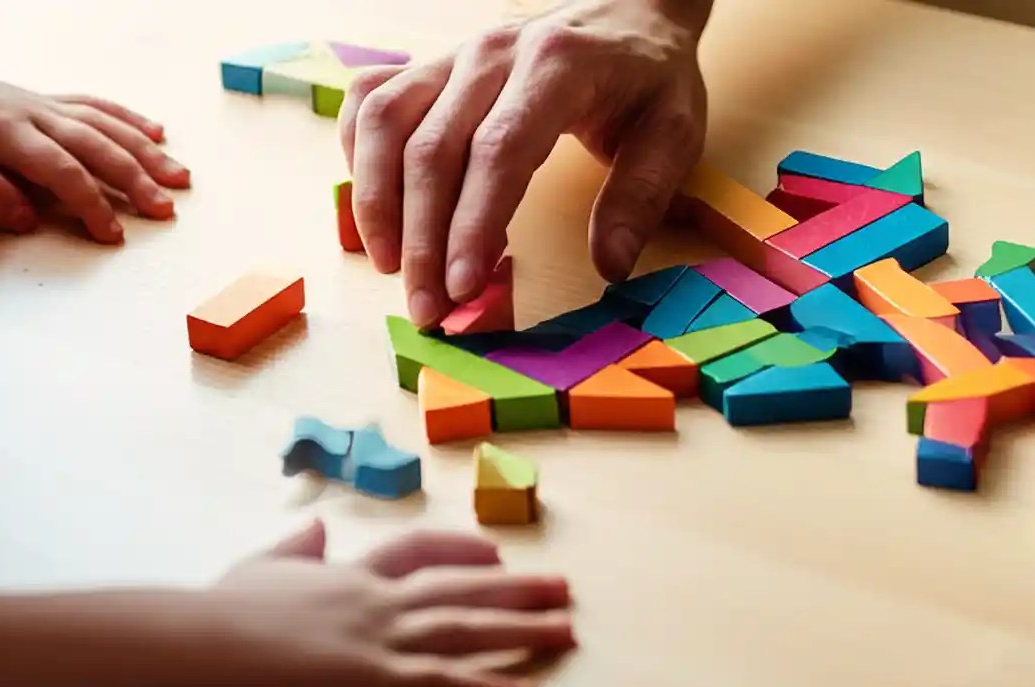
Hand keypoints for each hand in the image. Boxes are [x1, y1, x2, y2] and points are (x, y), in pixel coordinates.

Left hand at [0, 70, 189, 241]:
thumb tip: (24, 218)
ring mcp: (44, 105)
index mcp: (8, 131)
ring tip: (179, 177)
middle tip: (164, 208)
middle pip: (97, 147)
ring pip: (106, 126)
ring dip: (146, 153)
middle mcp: (35, 115)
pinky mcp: (45, 101)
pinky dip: (128, 119)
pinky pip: (95, 106)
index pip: (63, 171)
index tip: (112, 234)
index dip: (91, 204)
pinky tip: (155, 133)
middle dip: (135, 179)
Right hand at [198, 521, 573, 686]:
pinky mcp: (378, 677)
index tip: (494, 553)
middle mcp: (378, 598)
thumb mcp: (261, 567)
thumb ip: (295, 549)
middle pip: (461, 587)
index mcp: (351, 573)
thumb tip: (316, 527)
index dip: (460, 552)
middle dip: (514, 588)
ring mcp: (382, 635)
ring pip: (467, 628)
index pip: (418, 552)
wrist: (206, 639)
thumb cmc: (222, 610)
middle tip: (562, 587)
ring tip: (567, 631)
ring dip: (521, 630)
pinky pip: (446, 683)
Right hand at [340, 0, 712, 326]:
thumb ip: (641, 197)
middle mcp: (493, 54)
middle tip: (426, 308)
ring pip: (386, 121)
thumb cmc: (650, 76)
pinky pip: (371, 99)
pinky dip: (360, 154)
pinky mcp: (432, 65)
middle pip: (432, 148)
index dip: (472, 224)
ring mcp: (455, 55)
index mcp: (557, 67)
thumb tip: (610, 267)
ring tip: (389, 267)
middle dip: (422, 239)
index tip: (462, 288)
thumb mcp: (674, 132)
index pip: (499, 152)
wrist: (630, 8)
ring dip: (376, 201)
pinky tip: (375, 206)